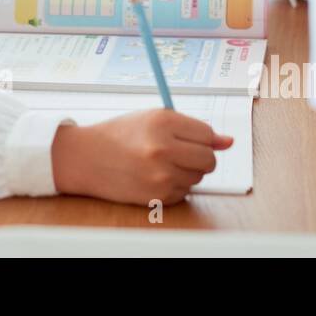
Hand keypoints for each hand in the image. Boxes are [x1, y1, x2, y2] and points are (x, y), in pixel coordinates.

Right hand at [50, 109, 232, 204]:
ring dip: (186, 172)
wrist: (86, 158)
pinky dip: (174, 186)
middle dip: (200, 157)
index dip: (200, 137)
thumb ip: (192, 128)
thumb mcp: (152, 119)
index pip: (207, 133)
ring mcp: (160, 175)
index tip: (189, 138)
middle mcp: (162, 148)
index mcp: (162, 121)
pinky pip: (184, 193)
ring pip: (198, 177)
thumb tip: (229, 142)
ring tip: (160, 163)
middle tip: (180, 153)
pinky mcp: (157, 196)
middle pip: (209, 159)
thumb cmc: (120, 135)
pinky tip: (153, 176)